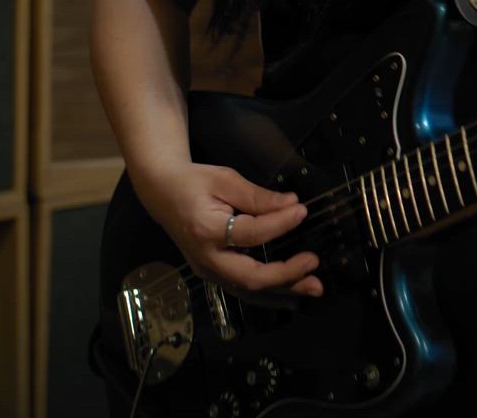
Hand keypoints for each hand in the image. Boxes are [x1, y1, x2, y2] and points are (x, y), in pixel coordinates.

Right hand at [131, 161, 323, 296]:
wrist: (162, 193)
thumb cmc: (194, 183)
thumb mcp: (225, 180)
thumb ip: (258, 196)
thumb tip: (292, 204)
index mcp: (206, 230)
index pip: (250, 233)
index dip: (279, 224)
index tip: (302, 211)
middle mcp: (205, 258)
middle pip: (248, 276)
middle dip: (286, 274)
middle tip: (314, 263)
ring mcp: (207, 270)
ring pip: (247, 290)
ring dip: (283, 291)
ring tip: (313, 287)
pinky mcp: (212, 274)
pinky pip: (242, 290)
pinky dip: (268, 295)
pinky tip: (292, 296)